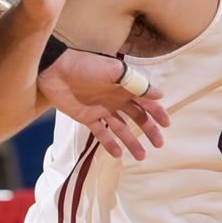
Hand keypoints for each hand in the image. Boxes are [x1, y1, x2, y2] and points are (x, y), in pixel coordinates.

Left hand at [38, 49, 168, 160]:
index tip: (166, 125)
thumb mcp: (113, 71)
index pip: (146, 100)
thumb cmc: (85, 65)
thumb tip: (160, 95)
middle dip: (149, 130)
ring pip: (121, 128)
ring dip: (132, 142)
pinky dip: (109, 144)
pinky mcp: (87, 118)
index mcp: (124, 86)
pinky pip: (101, 133)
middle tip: (158, 145)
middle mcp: (115, 98)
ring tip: (141, 156)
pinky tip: (118, 154)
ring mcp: (102, 109)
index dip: (157, 112)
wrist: (55, 71)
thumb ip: (136, 83)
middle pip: (137, 117)